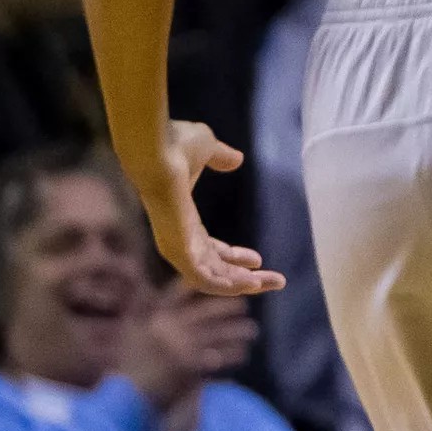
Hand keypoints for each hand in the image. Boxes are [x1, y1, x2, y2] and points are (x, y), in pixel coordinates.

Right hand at [122, 281, 258, 415]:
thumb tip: (147, 287)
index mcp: (155, 319)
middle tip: (244, 305)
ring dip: (238, 331)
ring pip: (219, 333)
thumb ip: (140, 311)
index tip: (218, 278)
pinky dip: (233, 353)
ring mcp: (182, 347)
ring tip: (251, 330)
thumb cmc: (129, 368)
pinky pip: (220, 356)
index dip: (200, 284)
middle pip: (208, 311)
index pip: (179, 293)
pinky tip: (242, 352)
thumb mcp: (130, 335)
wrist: (127, 402)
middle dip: (230, 306)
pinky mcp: (191, 367)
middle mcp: (170, 329)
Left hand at [134, 121, 284, 296]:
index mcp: (185, 222)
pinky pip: (202, 278)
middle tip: (275, 281)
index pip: (210, 251)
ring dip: (239, 285)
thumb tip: (236, 159)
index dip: (235, 257)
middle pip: (215, 269)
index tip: (258, 259)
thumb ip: (221, 157)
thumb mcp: (208, 150)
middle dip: (245, 277)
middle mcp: (180, 240)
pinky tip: (249, 284)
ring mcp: (177, 247)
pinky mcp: (178, 250)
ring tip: (266, 285)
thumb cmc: (175, 146)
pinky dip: (225, 284)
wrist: (156, 151)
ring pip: (210, 279)